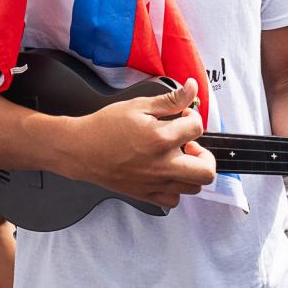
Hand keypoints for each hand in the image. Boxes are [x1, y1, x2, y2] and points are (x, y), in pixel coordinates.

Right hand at [65, 77, 216, 208]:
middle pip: (207, 170)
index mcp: (160, 139)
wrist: (80, 150)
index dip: (193, 116)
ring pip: (194, 186)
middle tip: (191, 144)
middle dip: (205, 154)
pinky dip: (176, 187)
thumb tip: (192, 88)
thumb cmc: (105, 126)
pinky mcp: (146, 195)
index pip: (197, 128)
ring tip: (178, 157)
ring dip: (192, 170)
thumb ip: (170, 99)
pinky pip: (174, 199)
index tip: (183, 116)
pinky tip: (166, 172)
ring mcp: (155, 183)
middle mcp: (162, 165)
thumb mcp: (138, 105)